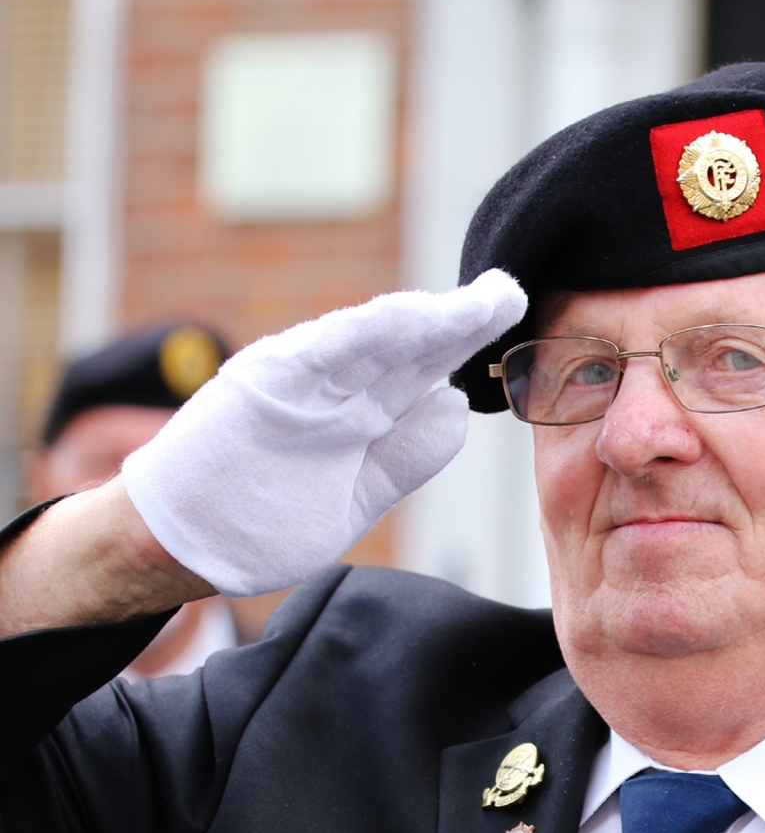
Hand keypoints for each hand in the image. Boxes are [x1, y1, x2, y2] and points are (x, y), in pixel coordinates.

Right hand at [121, 270, 526, 596]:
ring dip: (426, 319)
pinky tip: (413, 318)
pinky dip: (368, 334)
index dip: (468, 345)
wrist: (182, 541)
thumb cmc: (261, 516)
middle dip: (461, 319)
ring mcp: (300, 382)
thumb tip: (457, 408)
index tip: (514, 324)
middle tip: (510, 291)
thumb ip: (405, 457)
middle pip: (410, 347)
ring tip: (476, 301)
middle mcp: (334, 387)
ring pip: (375, 342)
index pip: (424, 370)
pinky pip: (325, 353)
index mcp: (357, 413)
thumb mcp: (357, 495)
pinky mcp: (266, 384)